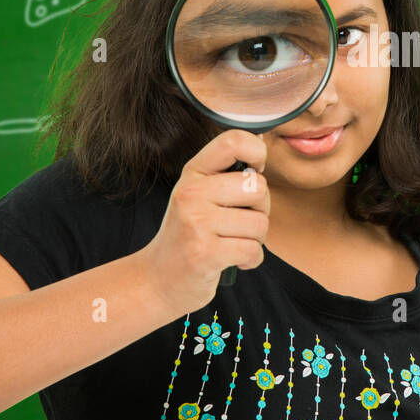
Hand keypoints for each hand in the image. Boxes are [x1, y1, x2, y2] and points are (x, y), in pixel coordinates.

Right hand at [143, 129, 269, 314]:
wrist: (158, 279)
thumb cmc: (190, 235)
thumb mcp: (199, 195)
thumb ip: (226, 173)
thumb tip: (261, 143)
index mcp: (193, 173)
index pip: (233, 141)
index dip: (257, 152)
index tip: (255, 171)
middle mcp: (191, 193)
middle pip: (258, 188)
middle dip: (261, 210)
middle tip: (241, 223)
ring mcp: (196, 223)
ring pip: (260, 223)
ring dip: (256, 239)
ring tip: (233, 243)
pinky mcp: (204, 253)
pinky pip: (253, 249)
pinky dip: (251, 259)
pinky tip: (234, 261)